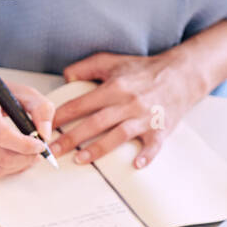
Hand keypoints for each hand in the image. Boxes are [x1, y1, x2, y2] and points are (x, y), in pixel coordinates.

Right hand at [0, 56, 53, 177]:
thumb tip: (45, 134)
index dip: (25, 145)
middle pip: (2, 157)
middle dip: (26, 159)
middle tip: (38, 152)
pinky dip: (7, 168)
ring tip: (29, 155)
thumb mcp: (22, 91)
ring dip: (19, 166)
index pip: (3, 136)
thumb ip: (41, 108)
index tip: (40, 145)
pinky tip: (14, 157)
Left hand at [51, 49, 207, 167]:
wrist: (182, 74)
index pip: (81, 104)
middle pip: (95, 122)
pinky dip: (146, 155)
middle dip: (72, 138)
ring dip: (99, 149)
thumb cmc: (143, 70)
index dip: (60, 117)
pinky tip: (135, 165)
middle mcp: (128, 102)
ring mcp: (145, 117)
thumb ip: (86, 67)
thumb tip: (65, 79)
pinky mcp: (161, 129)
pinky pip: (153, 145)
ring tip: (80, 160)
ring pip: (119, 135)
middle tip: (54, 151)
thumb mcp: (112, 61)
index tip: (44, 129)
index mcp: (114, 86)